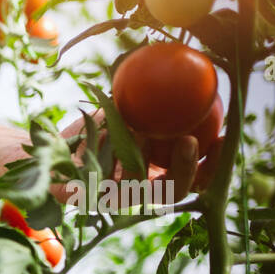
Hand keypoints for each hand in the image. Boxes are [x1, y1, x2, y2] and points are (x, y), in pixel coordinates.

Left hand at [51, 110, 218, 206]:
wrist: (49, 145)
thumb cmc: (93, 129)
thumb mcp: (127, 112)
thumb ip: (154, 105)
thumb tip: (191, 73)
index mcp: (156, 176)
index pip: (194, 178)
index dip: (213, 165)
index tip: (224, 137)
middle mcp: (139, 192)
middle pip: (175, 192)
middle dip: (189, 169)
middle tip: (191, 140)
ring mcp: (115, 199)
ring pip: (143, 191)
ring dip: (149, 161)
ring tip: (148, 133)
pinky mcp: (89, 200)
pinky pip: (109, 183)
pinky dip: (116, 159)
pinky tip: (120, 138)